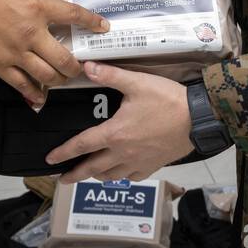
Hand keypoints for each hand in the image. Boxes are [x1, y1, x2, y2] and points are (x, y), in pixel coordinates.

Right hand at [0, 0, 108, 107]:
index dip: (91, 21)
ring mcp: (17, 54)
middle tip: (81, 67)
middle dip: (76, 66)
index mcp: (37, 9)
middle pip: (63, 58)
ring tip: (63, 79)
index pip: (72, 15)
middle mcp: (31, 34)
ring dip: (60, 80)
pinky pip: (22, 85)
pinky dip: (34, 95)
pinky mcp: (1, 66)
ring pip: (47, 76)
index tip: (103, 27)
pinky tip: (41, 99)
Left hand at [46, 61, 192, 182]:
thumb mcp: (136, 82)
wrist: (198, 119)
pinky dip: (121, 177)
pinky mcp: (153, 166)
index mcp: (114, 134)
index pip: (81, 146)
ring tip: (89, 175)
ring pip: (111, 176)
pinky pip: (131, 178)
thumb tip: (85, 67)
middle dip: (74, 175)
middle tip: (61, 180)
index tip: (49, 160)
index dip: (63, 153)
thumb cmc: (167, 100)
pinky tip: (120, 173)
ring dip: (96, 177)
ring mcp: (138, 162)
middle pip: (92, 169)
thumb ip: (109, 75)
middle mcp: (123, 153)